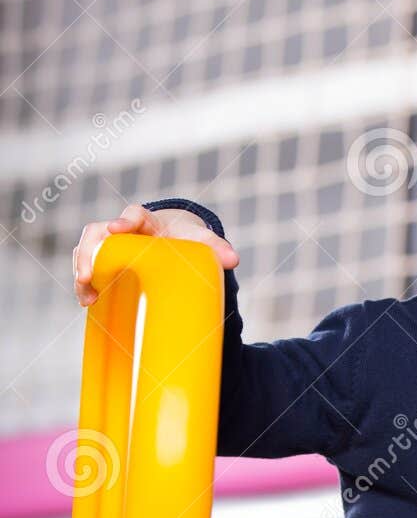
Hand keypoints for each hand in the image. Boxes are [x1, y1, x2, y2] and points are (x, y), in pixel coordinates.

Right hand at [73, 203, 239, 306]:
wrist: (172, 241)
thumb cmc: (185, 240)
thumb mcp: (199, 242)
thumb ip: (215, 248)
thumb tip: (232, 260)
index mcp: (147, 221)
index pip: (133, 214)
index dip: (123, 221)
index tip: (116, 229)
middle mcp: (123, 229)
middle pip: (97, 232)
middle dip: (89, 252)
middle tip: (87, 276)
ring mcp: (110, 245)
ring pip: (87, 250)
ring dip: (82, 270)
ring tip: (87, 298)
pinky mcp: (105, 261)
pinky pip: (88, 266)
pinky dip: (84, 283)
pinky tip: (88, 303)